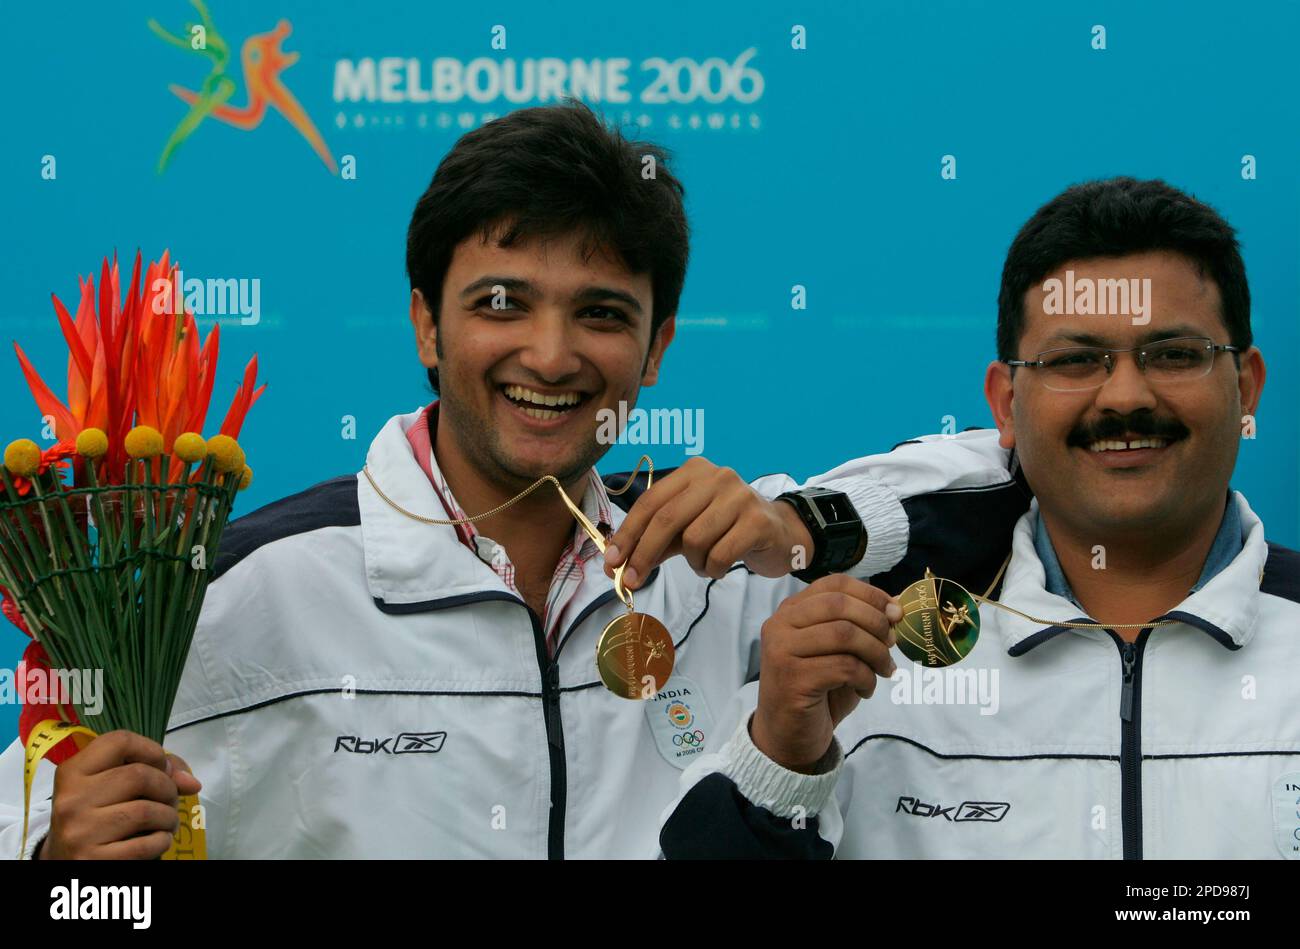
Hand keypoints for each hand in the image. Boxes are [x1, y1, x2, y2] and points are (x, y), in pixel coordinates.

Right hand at [39, 730, 200, 859]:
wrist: (64, 859)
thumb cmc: (96, 813)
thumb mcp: (110, 784)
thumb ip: (153, 770)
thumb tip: (191, 782)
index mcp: (73, 771)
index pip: (120, 741)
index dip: (152, 750)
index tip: (162, 766)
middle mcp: (71, 799)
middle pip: (139, 776)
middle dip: (167, 787)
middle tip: (169, 799)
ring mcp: (79, 831)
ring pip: (146, 811)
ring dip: (169, 816)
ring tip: (167, 820)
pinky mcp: (91, 859)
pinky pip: (145, 845)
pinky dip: (162, 840)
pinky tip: (159, 838)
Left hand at [603, 457, 814, 588]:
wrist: (781, 534)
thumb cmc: (728, 529)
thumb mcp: (689, 528)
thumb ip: (657, 540)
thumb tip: (619, 562)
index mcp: (694, 471)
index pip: (651, 502)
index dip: (628, 533)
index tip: (611, 561)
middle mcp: (717, 476)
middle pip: (667, 519)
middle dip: (644, 553)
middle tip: (631, 581)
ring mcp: (740, 496)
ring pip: (693, 540)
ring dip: (693, 562)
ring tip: (705, 562)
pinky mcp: (757, 521)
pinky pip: (719, 555)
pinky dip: (713, 569)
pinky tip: (721, 566)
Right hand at [750, 575, 900, 772]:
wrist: (789, 736)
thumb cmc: (818, 691)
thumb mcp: (841, 652)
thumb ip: (861, 627)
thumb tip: (898, 605)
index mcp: (791, 611)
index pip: (834, 584)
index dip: (870, 594)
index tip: (895, 613)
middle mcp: (780, 624)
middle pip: (839, 604)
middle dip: (876, 622)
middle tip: (892, 644)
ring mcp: (782, 650)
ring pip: (844, 634)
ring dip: (876, 652)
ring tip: (884, 670)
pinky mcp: (792, 678)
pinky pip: (844, 667)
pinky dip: (866, 678)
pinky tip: (865, 691)